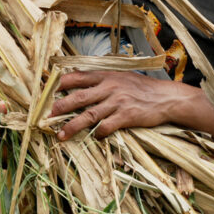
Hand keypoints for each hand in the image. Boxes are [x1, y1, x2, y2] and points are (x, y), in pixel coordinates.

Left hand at [53, 70, 189, 140]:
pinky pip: (107, 126)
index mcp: (106, 76)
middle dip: (60, 107)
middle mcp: (110, 87)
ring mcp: (118, 101)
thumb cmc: (142, 88)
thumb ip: (102, 80)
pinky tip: (94, 137)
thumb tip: (81, 82)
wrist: (167, 97)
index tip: (46, 92)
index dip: (60, 84)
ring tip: (61, 135)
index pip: (77, 77)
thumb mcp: (121, 76)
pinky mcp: (127, 116)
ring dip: (72, 126)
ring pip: (89, 115)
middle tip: (46, 116)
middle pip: (79, 97)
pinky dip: (98, 133)